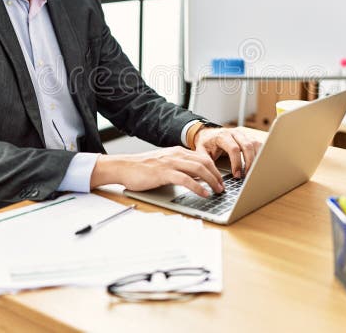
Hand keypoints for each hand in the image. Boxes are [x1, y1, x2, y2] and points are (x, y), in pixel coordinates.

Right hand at [90, 147, 223, 196]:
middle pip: (204, 162)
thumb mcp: (164, 165)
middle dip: (217, 175)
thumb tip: (196, 178)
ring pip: (198, 169)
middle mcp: (176, 155)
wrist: (123, 167)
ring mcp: (170, 163)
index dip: (215, 168)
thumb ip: (179, 168)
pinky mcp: (164, 173)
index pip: (203, 157)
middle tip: (222, 187)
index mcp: (177, 152)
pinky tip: (203, 194)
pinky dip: (198, 187)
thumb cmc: (142, 169)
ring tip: (217, 190)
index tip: (220, 179)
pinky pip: (186, 179)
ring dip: (211, 180)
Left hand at [194, 127, 267, 178]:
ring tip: (253, 172)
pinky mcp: (248, 136)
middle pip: (247, 146)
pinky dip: (260, 154)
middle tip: (246, 176)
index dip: (237, 163)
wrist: (208, 134)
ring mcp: (242, 134)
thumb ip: (207, 162)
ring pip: (255, 144)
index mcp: (222, 136)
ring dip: (256, 159)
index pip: (234, 149)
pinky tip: (258, 164)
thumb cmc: (206, 144)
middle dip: (249, 163)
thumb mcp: (201, 152)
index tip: (237, 175)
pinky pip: (258, 144)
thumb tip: (213, 175)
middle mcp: (234, 133)